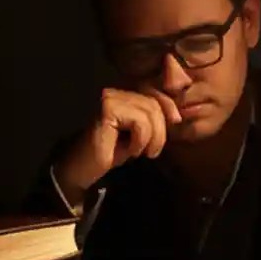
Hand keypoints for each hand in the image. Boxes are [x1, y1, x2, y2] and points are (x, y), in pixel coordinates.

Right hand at [59, 87, 183, 190]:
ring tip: (139, 152)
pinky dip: (140, 140)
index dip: (168, 106)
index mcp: (123, 94)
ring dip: (151, 138)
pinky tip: (129, 150)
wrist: (84, 168)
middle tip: (151, 152)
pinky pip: (139, 122)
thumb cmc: (111, 152)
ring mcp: (110, 98)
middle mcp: (115, 91)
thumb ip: (153, 121)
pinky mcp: (107, 109)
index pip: (154, 93)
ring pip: (149, 113)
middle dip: (160, 131)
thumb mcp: (139, 135)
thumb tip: (176, 115)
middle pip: (154, 104)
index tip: (175, 122)